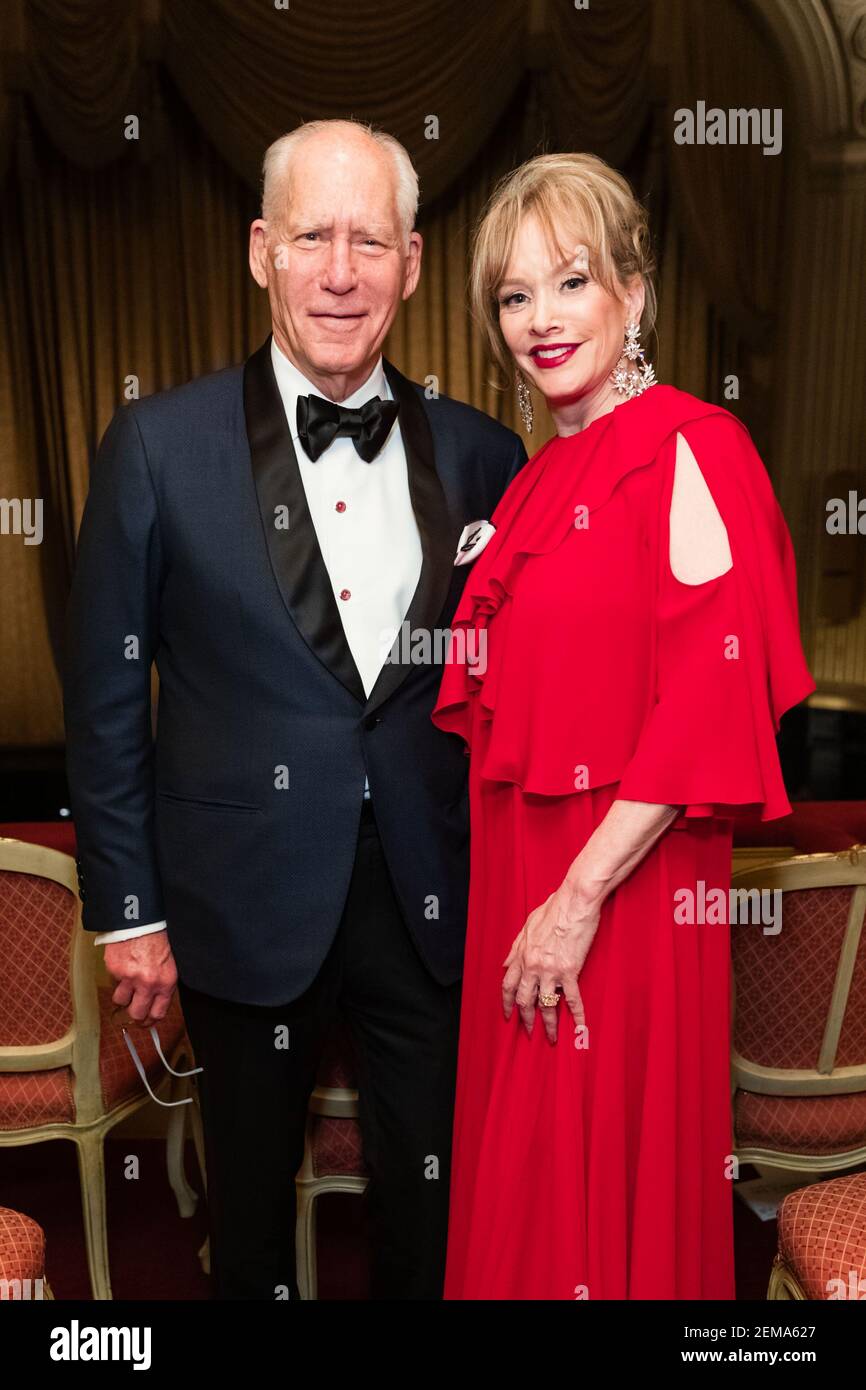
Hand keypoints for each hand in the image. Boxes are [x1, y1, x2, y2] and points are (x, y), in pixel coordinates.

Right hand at [103, 930, 177, 1029]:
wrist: (142, 920)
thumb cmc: (159, 937)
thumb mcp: (171, 963)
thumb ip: (163, 983)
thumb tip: (157, 1001)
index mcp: (166, 982)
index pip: (158, 1013)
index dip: (151, 1020)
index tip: (147, 1021)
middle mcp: (148, 983)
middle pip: (137, 1014)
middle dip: (135, 1015)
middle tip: (133, 1011)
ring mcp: (129, 978)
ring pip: (121, 1001)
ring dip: (123, 996)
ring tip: (127, 986)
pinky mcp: (115, 970)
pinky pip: (113, 982)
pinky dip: (117, 977)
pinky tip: (123, 966)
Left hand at [501, 880, 602, 1043]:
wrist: (574, 902)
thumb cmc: (553, 909)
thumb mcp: (527, 926)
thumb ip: (515, 947)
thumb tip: (505, 963)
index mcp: (521, 955)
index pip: (508, 985)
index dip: (507, 1003)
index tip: (508, 1015)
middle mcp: (533, 966)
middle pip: (524, 1000)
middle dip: (526, 1018)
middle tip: (529, 1032)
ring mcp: (551, 970)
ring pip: (546, 1005)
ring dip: (548, 1024)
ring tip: (551, 1038)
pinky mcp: (570, 971)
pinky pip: (572, 999)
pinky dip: (576, 1015)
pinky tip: (579, 1028)